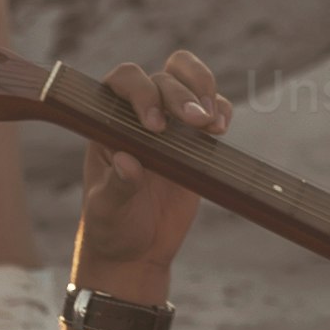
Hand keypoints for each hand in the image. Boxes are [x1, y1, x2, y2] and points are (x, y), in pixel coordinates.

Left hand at [68, 52, 230, 290]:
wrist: (136, 251)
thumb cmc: (111, 227)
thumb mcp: (107, 211)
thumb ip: (116, 187)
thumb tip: (127, 161)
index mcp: (107, 123)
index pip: (123, 83)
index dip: (141, 93)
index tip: (155, 125)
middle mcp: (137, 115)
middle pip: (161, 78)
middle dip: (180, 95)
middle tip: (196, 122)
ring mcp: (169, 124)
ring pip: (187, 79)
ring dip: (203, 91)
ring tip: (211, 124)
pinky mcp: (194, 139)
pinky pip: (212, 107)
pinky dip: (221, 109)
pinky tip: (220, 131)